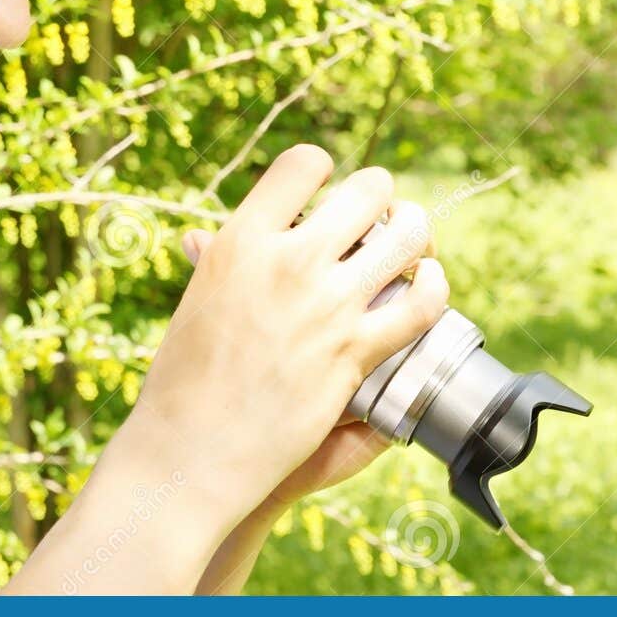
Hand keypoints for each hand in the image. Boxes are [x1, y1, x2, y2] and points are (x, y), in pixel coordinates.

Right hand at [132, 145, 446, 530]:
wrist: (189, 452)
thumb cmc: (182, 381)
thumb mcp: (194, 304)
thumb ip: (216, 265)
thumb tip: (204, 238)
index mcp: (241, 240)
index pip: (303, 164)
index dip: (323, 169)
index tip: (326, 189)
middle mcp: (288, 262)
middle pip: (369, 190)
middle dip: (381, 198)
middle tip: (379, 217)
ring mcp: (326, 306)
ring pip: (408, 237)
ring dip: (418, 234)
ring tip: (414, 244)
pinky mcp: (354, 353)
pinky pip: (421, 305)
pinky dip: (434, 288)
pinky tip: (428, 286)